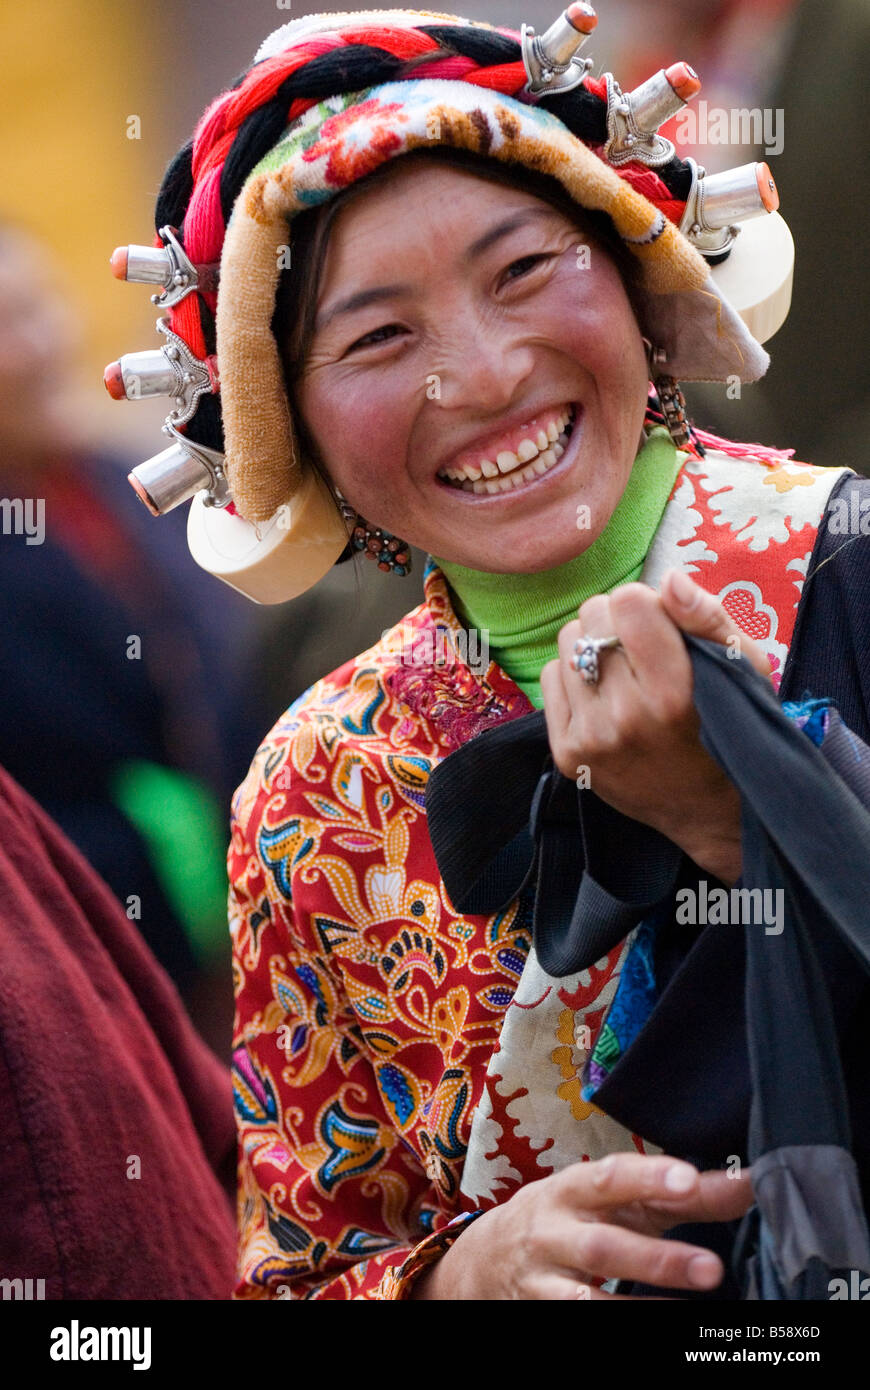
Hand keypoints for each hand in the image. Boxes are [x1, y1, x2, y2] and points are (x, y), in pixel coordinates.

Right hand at [410, 1151, 753, 1299]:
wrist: (490, 1256)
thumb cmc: (573, 1217)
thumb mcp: (617, 1199)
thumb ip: (680, 1194)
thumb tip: (748, 1182)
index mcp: (573, 1189)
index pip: (611, 1176)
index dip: (648, 1177)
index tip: (689, 1180)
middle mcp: (553, 1231)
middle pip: (603, 1245)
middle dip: (657, 1258)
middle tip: (712, 1269)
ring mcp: (545, 1280)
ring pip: (586, 1296)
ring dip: (638, 1307)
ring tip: (689, 1313)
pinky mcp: (542, 1315)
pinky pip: (578, 1324)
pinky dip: (618, 1326)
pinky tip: (656, 1327)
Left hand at [539, 569, 771, 883]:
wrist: (710, 811)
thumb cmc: (732, 726)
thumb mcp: (744, 669)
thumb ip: (708, 618)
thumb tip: (668, 578)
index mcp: (674, 693)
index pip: (628, 602)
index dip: (646, 605)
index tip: (661, 627)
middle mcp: (627, 717)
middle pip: (592, 616)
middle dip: (617, 622)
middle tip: (641, 651)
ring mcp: (591, 738)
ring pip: (567, 641)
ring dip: (593, 648)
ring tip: (624, 675)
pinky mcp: (566, 753)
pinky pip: (549, 676)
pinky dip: (574, 678)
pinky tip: (604, 698)